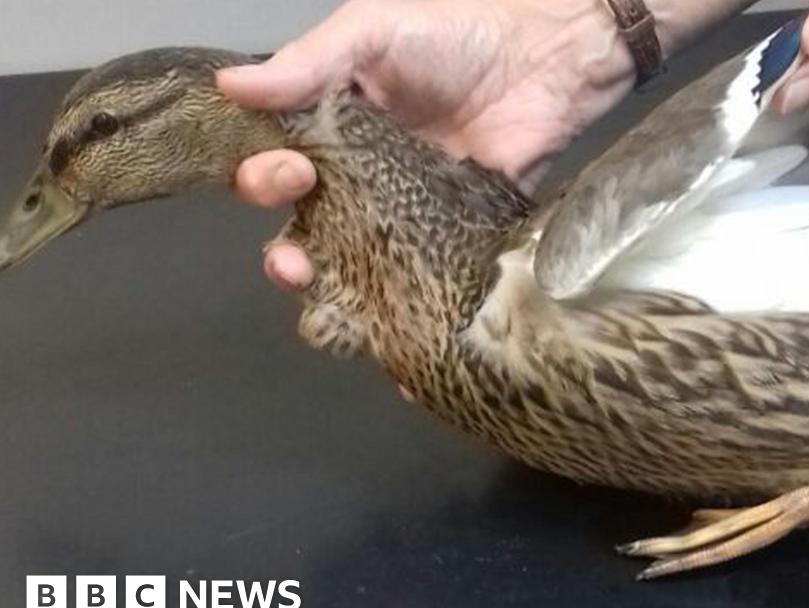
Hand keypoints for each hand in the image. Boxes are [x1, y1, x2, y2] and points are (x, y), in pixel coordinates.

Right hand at [218, 0, 638, 291]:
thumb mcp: (374, 32)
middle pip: (310, 233)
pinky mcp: (458, 240)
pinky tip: (399, 346)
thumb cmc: (460, 31)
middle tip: (294, 264)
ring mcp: (410, 215)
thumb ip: (308, 62)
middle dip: (288, 256)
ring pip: (360, 270)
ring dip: (336, 297)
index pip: (278, 170)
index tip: (289, 174)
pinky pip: (428, 285)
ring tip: (328, 308)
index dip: (267, 182)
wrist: (549, 55)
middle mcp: (364, 180)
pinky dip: (411, 319)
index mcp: (332, 131)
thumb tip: (230, 85)